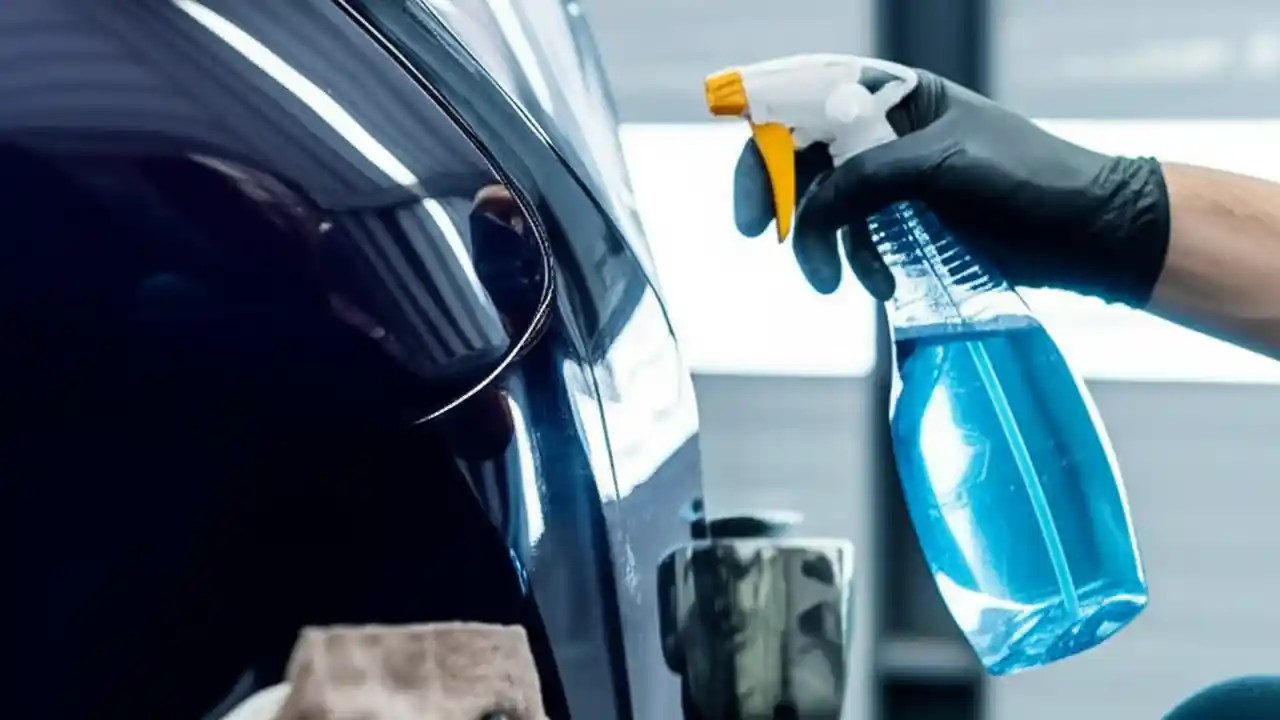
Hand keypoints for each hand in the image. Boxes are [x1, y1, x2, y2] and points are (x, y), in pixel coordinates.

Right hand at [733, 68, 1170, 306]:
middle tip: (768, 241)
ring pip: (826, 207)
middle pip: (803, 158)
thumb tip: (807, 214)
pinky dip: (857, 263)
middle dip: (786, 202)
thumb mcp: (935, 169)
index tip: (749, 186)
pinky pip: (856, 239)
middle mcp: (886, 131)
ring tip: (842, 283)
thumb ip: (862, 181)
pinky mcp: (908, 223)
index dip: (765, 135)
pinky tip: (880, 286)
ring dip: (825, 246)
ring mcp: (895, 178)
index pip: (805, 99)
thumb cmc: (1024, 182)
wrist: (1087, 235)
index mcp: (895, 95)